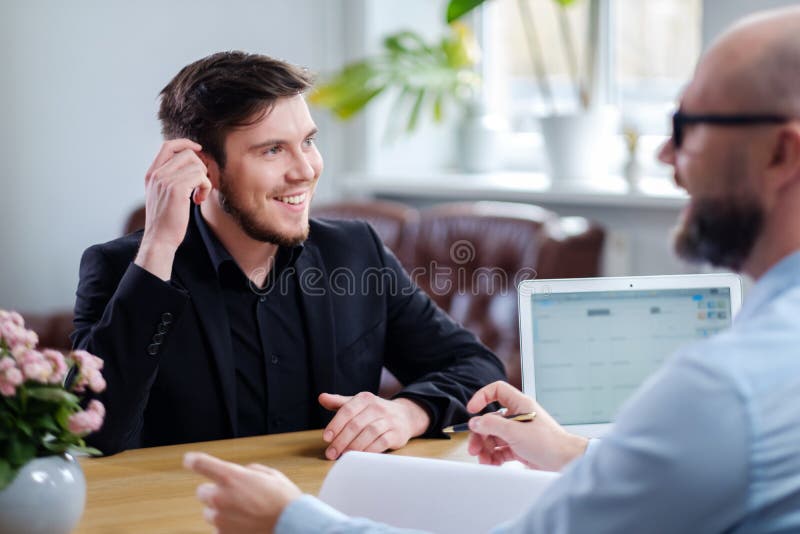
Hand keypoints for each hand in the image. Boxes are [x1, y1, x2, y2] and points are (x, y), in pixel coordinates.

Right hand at [135, 139, 212, 279]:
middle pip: (187, 154)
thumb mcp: (162, 195)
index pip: (167, 145)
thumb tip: (192, 164)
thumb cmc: (166, 220)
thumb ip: (171, 178)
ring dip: (204, 179)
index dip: (185, 143)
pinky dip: (205, 187)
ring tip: (198, 195)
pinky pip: (200, 176)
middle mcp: (157, 174)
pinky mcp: (176, 189)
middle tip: (200, 185)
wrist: (159, 239)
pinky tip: (198, 200)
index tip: (198, 149)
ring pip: (196, 165)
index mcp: (152, 174)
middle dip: (200, 167)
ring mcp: (165, 180)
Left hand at [183, 452, 301, 533]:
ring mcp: (220, 519)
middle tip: (234, 496)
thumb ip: (249, 472)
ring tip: (244, 513)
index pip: (202, 464)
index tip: (189, 460)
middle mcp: (220, 497)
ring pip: (209, 513)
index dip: (194, 460)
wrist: (293, 526)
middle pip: (202, 492)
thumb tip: (241, 475)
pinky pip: (218, 529)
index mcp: (231, 477)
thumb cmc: (284, 499)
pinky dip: (228, 526)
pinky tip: (245, 524)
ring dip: (221, 511)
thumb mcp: (269, 475)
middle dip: (215, 492)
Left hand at [318, 392, 429, 459]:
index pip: (347, 410)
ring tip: (343, 456)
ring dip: (354, 446)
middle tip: (331, 453)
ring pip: (369, 433)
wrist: (405, 416)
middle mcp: (378, 407)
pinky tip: (360, 457)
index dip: (335, 425)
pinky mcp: (397, 433)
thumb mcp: (358, 404)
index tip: (326, 438)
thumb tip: (321, 398)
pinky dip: (369, 450)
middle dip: (341, 440)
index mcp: (365, 398)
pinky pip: (382, 443)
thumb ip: (339, 403)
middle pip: (356, 424)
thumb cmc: (375, 412)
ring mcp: (389, 420)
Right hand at [466, 381, 587, 470]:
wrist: (566, 462)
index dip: (482, 397)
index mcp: (520, 405)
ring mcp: (518, 433)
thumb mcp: (516, 432)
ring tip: (483, 459)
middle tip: (474, 446)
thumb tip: (475, 422)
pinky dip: (494, 456)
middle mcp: (518, 417)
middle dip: (480, 433)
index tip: (472, 409)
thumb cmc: (549, 443)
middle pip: (490, 419)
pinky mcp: (520, 448)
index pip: (497, 391)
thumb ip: (493, 425)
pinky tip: (492, 463)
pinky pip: (500, 450)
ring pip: (494, 436)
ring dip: (485, 448)